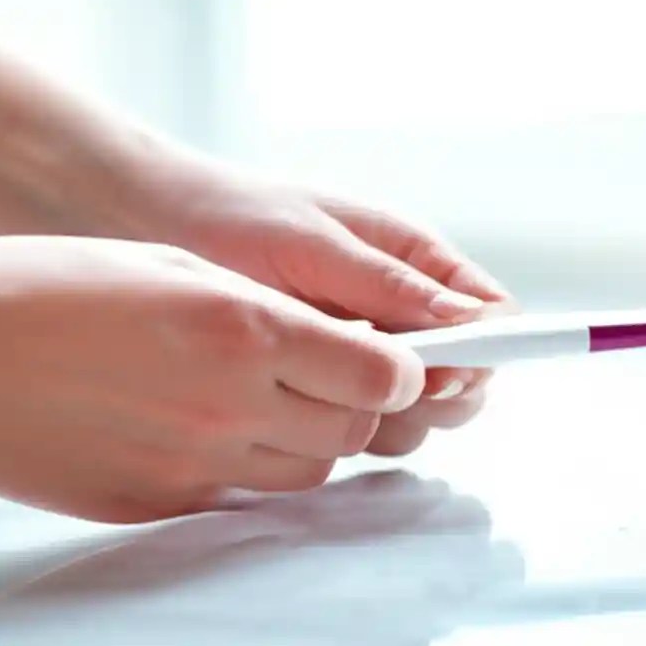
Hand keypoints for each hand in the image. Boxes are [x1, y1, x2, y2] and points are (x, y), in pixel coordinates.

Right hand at [0, 236, 426, 522]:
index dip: (401, 369)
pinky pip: (239, 495)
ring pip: (308, 472)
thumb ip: (273, 313)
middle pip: (354, 430)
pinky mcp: (155, 502)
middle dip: (361, 404)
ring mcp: (192, 462)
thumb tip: (344, 350)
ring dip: (311, 439)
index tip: (395, 360)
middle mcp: (230, 403)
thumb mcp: (180, 268)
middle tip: (339, 377)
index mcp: (244, 327)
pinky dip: (247, 466)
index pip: (381, 375)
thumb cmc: (51, 284)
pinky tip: (206, 427)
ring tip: (267, 399)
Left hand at [127, 157, 515, 455]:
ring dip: (386, 416)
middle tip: (373, 384)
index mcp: (417, 263)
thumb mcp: (312, 243)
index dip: (484, 351)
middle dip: (434, 395)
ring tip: (320, 386)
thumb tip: (472, 319)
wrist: (152, 232)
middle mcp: (404, 314)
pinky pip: (364, 426)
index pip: (492, 317)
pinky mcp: (326, 387)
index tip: (443, 370)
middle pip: (465, 379)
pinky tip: (297, 404)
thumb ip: (389, 284)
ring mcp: (367, 355)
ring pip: (417, 413)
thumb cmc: (233, 217)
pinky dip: (345, 428)